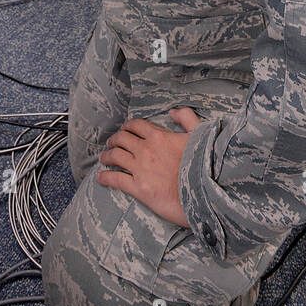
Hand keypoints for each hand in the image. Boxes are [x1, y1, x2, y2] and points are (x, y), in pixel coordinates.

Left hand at [96, 108, 201, 225]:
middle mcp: (146, 150)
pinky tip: (100, 177)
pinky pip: (116, 179)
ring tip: (103, 157)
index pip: (136, 125)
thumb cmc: (204, 165)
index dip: (127, 127)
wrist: (205, 193)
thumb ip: (187, 118)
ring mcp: (140, 169)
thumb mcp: (200, 134)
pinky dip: (105, 177)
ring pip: (115, 156)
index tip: (124, 130)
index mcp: (159, 136)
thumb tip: (173, 111)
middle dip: (114, 140)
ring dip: (107, 155)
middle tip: (111, 143)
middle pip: (122, 139)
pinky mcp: (139, 188)